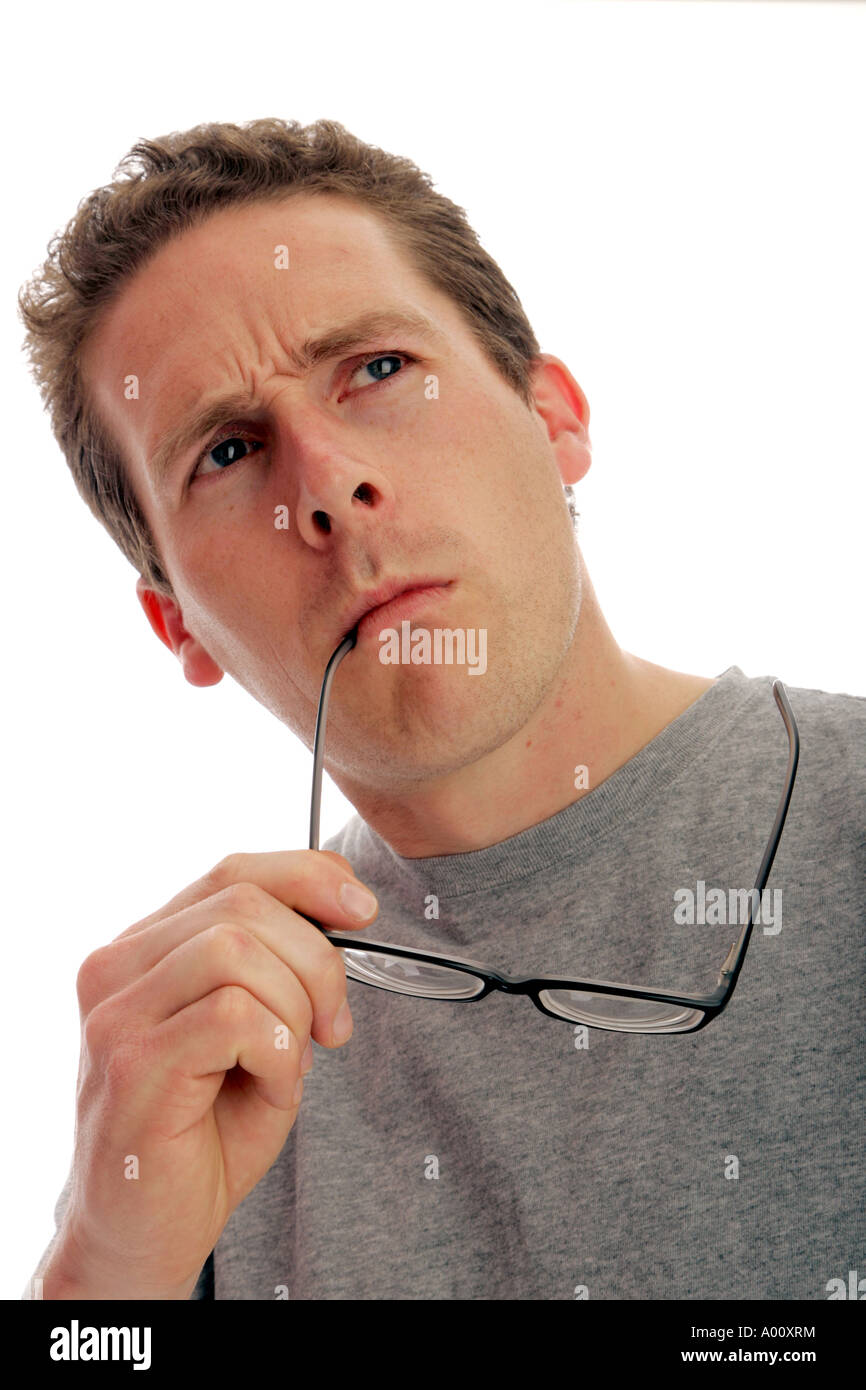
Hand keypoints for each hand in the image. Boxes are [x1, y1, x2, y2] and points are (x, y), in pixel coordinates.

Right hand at [43, 850, 376, 1298]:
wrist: (148, 1231)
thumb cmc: (205, 1130)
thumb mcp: (258, 1026)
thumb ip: (280, 961)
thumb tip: (346, 903)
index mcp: (144, 948)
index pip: (232, 872)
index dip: (309, 877)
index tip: (362, 911)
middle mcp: (116, 967)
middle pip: (244, 903)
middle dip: (317, 960)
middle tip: (333, 1026)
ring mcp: (116, 1015)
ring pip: (238, 951)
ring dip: (294, 1010)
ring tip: (288, 1064)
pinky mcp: (131, 1066)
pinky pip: (234, 1018)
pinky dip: (277, 1053)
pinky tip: (266, 1087)